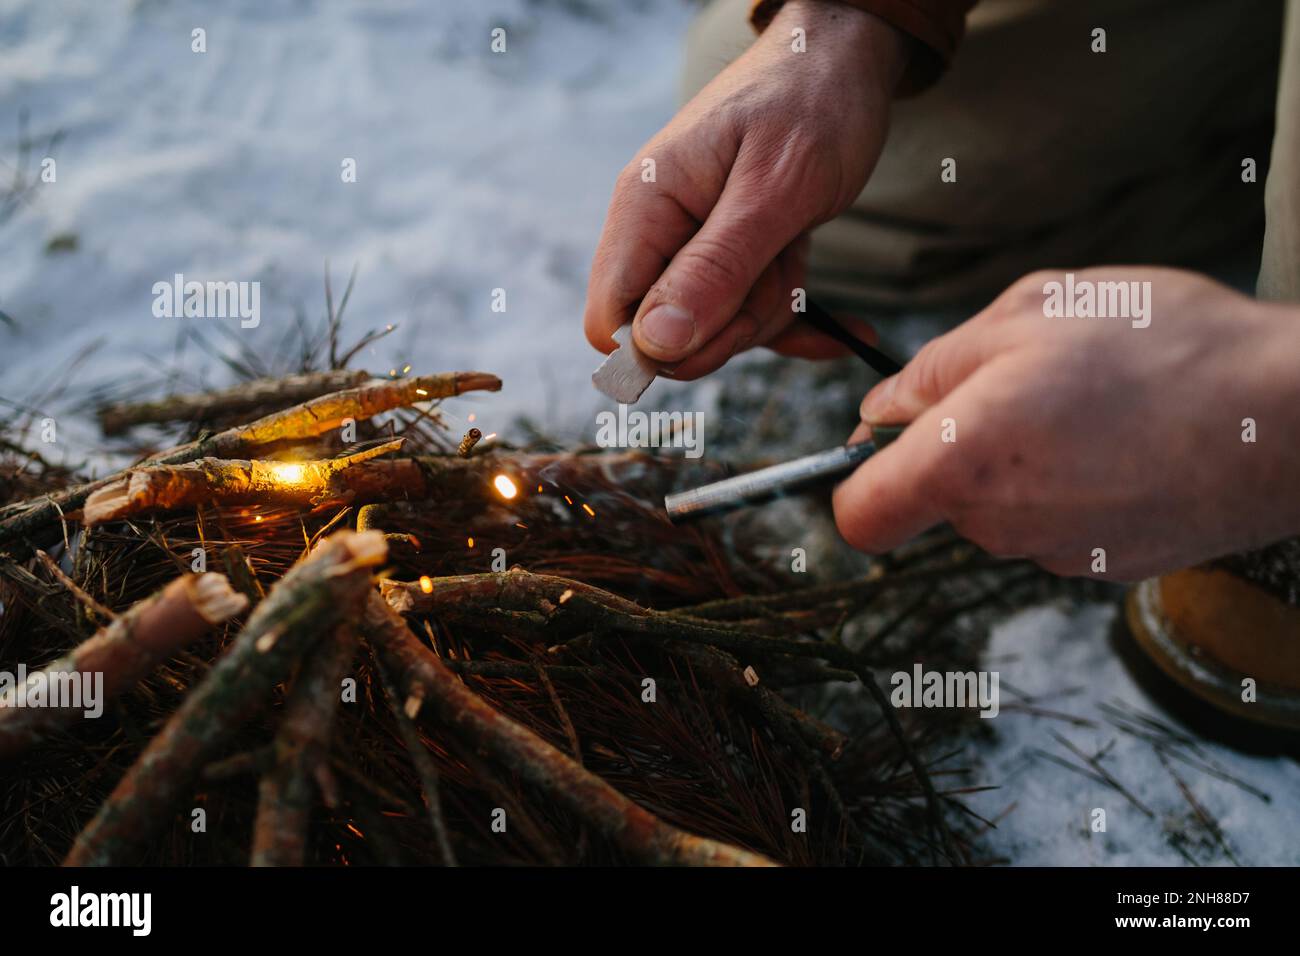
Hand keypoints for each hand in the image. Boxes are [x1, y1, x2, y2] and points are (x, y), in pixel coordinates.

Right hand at [584, 0, 909, 379]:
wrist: (844, 56)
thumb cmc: (812, 102)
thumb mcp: (775, 190)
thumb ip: (716, 269)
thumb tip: (654, 346)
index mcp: (646, 208)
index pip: (610, 320)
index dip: (660, 349)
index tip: (725, 323)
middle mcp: (659, 231)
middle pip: (671, 336)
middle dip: (736, 322)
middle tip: (781, 263)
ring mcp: (694, 246)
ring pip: (717, 330)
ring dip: (773, 306)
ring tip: (799, 246)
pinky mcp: (731, 256)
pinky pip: (750, 316)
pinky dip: (797, 323)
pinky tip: (847, 331)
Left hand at [833, 267, 1299, 579]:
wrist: (1296, 415)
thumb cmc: (1165, 346)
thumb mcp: (1032, 311)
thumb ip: (935, 366)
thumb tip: (880, 410)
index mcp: (964, 459)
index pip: (858, 516)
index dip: (856, 476)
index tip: (882, 438)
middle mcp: (1000, 524)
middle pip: (934, 498)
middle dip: (955, 442)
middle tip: (1026, 379)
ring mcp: (1056, 554)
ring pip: (996, 507)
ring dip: (1018, 458)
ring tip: (1091, 403)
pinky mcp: (1106, 567)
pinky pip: (1053, 522)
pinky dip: (1068, 484)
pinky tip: (1125, 439)